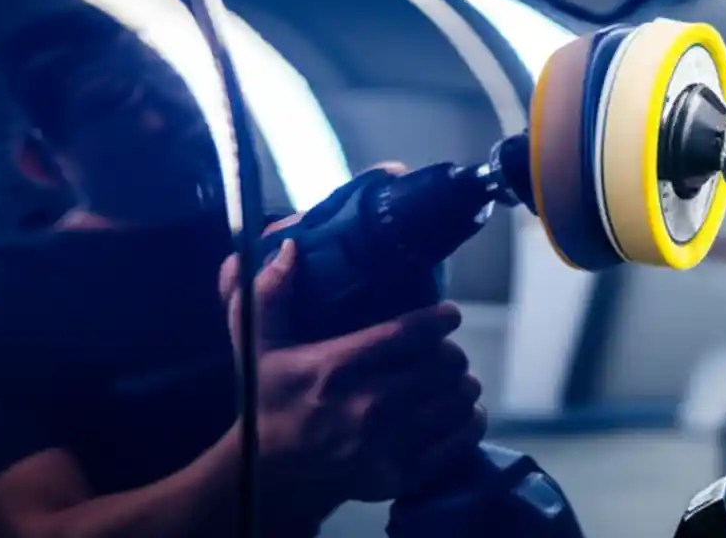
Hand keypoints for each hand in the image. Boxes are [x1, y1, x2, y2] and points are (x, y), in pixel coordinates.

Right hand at [219, 240, 486, 504]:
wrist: (266, 476)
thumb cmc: (270, 400)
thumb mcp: (257, 346)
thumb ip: (268, 294)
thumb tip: (290, 249)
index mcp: (334, 368)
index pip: (407, 334)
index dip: (439, 318)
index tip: (448, 313)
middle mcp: (364, 407)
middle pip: (442, 365)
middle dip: (450, 351)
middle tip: (444, 348)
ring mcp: (384, 446)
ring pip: (456, 400)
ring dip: (462, 383)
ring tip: (451, 377)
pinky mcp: (398, 476)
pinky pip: (457, 442)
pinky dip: (468, 421)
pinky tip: (460, 410)